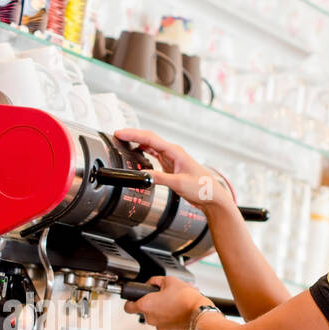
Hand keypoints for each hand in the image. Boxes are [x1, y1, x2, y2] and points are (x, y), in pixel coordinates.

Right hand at [113, 128, 236, 215]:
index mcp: (175, 152)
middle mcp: (172, 152)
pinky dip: (143, 152)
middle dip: (132, 135)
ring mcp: (171, 158)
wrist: (212, 196)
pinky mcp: (170, 166)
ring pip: (150, 145)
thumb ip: (161, 178)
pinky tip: (137, 153)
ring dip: (137, 142)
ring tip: (123, 141)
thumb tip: (144, 175)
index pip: (150, 139)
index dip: (134, 135)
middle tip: (117, 135)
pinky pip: (154, 154)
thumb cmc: (202, 188)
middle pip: (148, 139)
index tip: (120, 133)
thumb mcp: (179, 184)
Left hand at [123, 276, 210, 329]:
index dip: (130, 300)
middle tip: (163, 294)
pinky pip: (167, 321)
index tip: (134, 296)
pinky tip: (180, 307)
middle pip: (145, 310)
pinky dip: (171, 315)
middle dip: (153, 301)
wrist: (201, 314)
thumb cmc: (186, 299)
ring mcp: (160, 326)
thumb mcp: (170, 280)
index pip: (128, 307)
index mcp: (146, 306)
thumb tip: (152, 282)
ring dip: (163, 308)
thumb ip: (155, 280)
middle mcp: (150, 319)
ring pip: (157, 315)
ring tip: (175, 299)